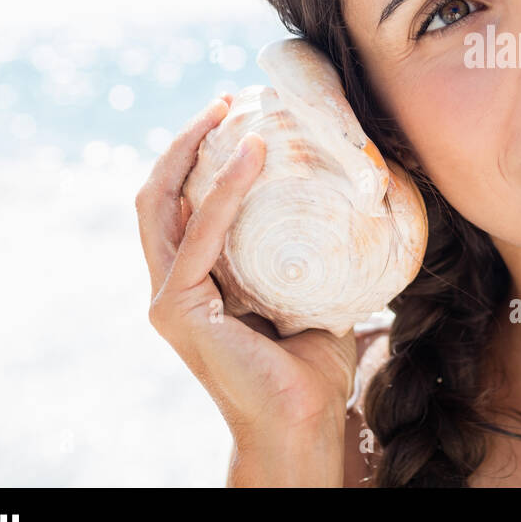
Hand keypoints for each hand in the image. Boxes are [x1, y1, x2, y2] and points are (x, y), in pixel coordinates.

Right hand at [135, 94, 357, 443]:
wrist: (304, 420)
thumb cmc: (312, 364)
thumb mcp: (313, 290)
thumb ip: (314, 252)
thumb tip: (360, 201)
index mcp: (197, 280)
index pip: (183, 203)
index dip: (200, 155)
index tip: (235, 114)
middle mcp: (172, 285)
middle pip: (160, 194)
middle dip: (187, 141)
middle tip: (225, 101)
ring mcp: (169, 297)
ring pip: (163, 204)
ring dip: (193, 151)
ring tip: (227, 111)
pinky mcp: (178, 309)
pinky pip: (199, 237)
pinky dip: (223, 192)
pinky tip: (251, 157)